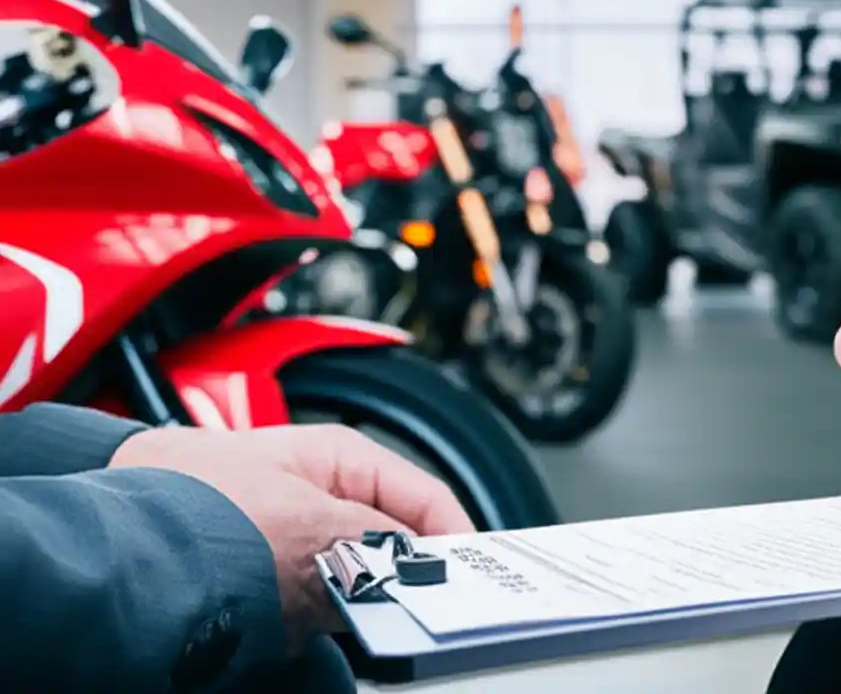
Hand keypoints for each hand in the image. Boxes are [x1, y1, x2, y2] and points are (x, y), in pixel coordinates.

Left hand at [110, 424, 473, 646]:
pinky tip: (337, 626)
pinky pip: (330, 596)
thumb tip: (421, 569)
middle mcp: (328, 491)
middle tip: (433, 608)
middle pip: (400, 537)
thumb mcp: (315, 523)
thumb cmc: (201, 504)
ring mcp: (304, 532)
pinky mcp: (278, 572)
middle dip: (415, 572)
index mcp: (345, 457)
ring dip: (374, 597)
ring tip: (380, 619)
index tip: (478, 582)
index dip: (458, 538)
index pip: (427, 497)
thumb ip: (381, 544)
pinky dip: (340, 615)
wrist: (118, 539)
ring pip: (367, 571)